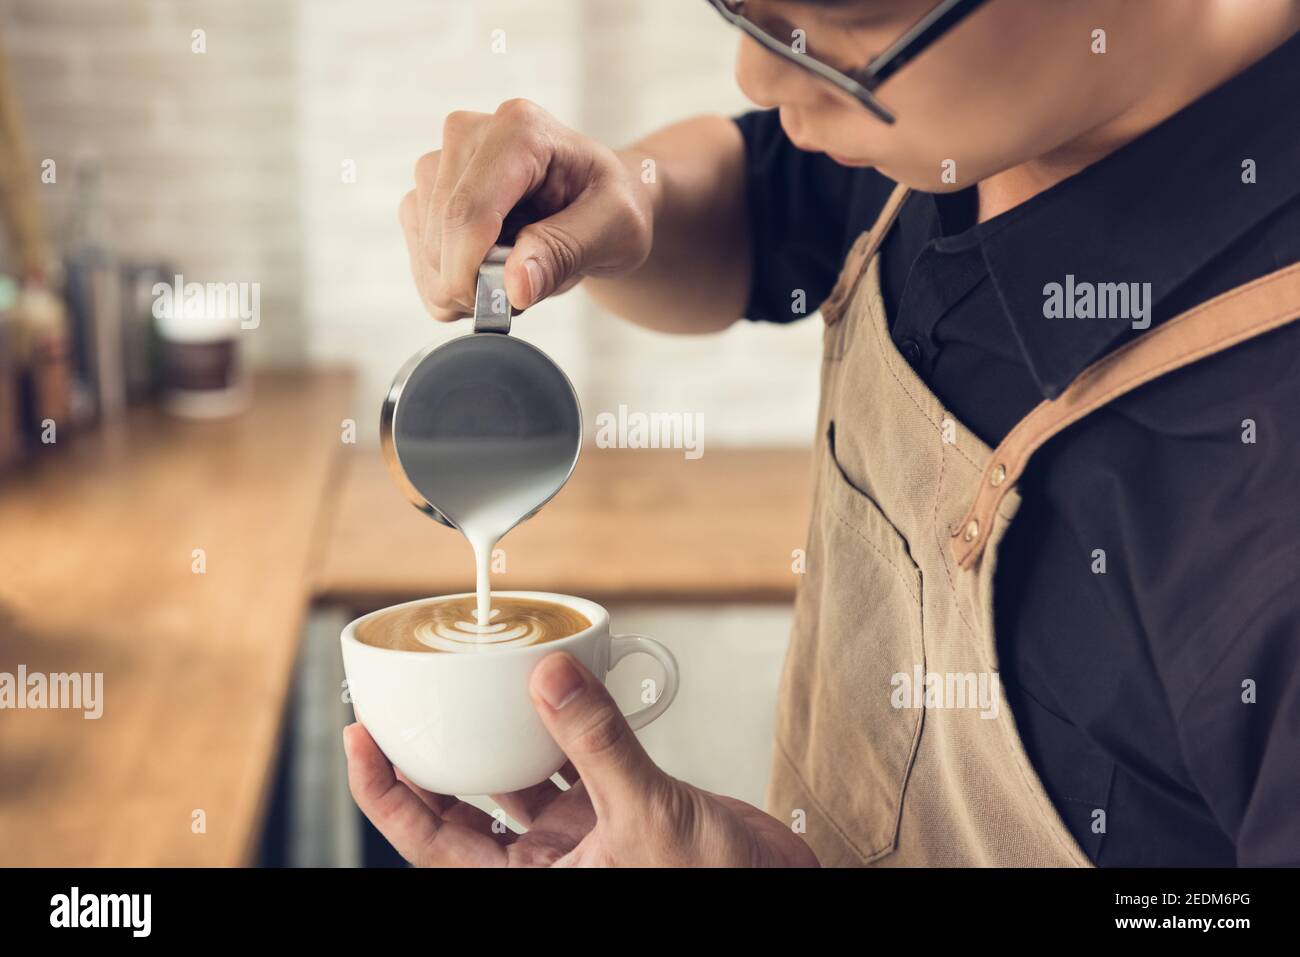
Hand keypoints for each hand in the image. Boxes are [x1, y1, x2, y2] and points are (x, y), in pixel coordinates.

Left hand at [344, 651, 818, 866]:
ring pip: (511, 787)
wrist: (778, 888)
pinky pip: (568, 767)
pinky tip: (550, 692)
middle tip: (402, 708)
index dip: (385, 794)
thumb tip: (547, 679)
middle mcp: (543, 867)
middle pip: (458, 814)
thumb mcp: (648, 814)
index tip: (361, 740)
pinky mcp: (613, 816)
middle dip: (428, 764)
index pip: (429, 842)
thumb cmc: (717, 888)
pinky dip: (558, 730)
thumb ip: (596, 743)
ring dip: (491, 741)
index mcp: (530, 886)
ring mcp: (577, 842)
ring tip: (465, 692)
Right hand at [400, 99, 653, 321]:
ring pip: (425, 245)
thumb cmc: (611, 207)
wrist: (596, 197)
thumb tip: (514, 288)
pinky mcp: (426, 191)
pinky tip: (488, 275)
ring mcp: (441, 160)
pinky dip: (447, 282)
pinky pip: (417, 252)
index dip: (471, 272)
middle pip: (443, 231)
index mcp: (520, 130)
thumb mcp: (614, 231)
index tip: (499, 308)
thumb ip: (564, 252)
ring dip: (462, 284)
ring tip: (514, 275)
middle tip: (524, 294)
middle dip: (472, 284)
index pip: (470, 210)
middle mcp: (469, 133)